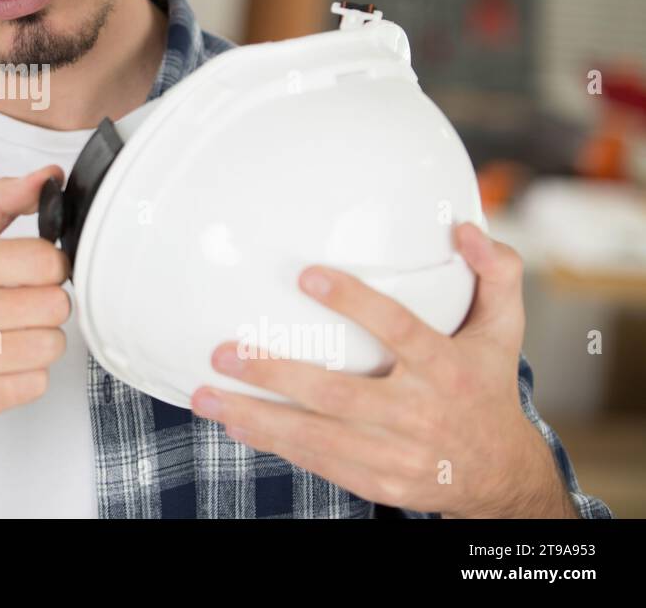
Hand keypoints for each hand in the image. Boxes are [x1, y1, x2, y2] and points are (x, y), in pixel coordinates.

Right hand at [0, 165, 72, 437]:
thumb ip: (2, 203)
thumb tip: (49, 178)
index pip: (45, 260)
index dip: (51, 265)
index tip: (37, 271)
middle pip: (54, 305)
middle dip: (47, 305)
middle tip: (24, 305)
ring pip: (49, 348)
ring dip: (40, 342)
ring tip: (11, 336)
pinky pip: (33, 386)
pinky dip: (25, 376)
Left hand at [190, 222, 575, 517]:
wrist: (503, 477)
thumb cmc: (488, 390)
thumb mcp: (504, 331)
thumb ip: (495, 273)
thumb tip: (465, 228)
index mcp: (448, 369)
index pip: (399, 330)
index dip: (355, 302)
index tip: (306, 275)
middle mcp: (420, 413)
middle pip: (338, 393)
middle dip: (275, 373)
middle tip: (224, 352)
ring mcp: (397, 454)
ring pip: (316, 436)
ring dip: (256, 416)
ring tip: (207, 395)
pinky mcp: (379, 483)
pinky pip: (319, 462)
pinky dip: (274, 444)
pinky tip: (235, 425)